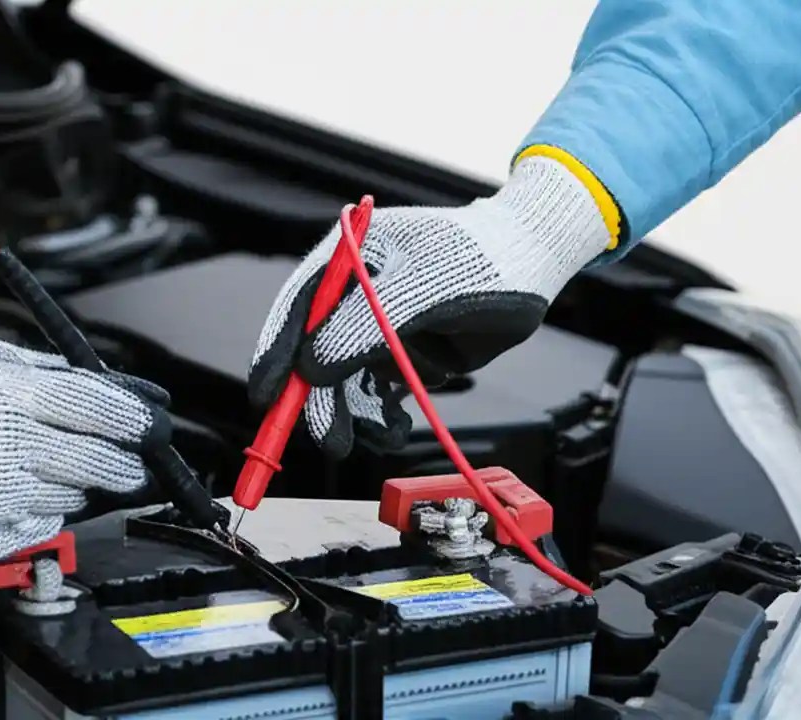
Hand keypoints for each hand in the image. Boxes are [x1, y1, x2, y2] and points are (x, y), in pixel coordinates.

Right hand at [0, 337, 168, 564]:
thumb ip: (33, 366)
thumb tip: (91, 378)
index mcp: (4, 395)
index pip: (96, 407)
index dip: (133, 419)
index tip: (153, 425)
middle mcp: (7, 446)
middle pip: (98, 461)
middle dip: (123, 464)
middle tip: (130, 464)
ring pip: (69, 496)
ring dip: (69, 485)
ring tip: (30, 470)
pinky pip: (36, 526)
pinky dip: (33, 512)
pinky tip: (4, 495)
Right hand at [249, 156, 611, 458]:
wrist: (534, 264)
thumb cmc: (486, 258)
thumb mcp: (424, 290)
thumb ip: (364, 328)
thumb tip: (312, 367)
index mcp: (349, 257)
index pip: (298, 305)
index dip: (276, 351)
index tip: (265, 395)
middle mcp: (355, 291)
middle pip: (317, 351)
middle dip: (322, 399)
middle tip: (331, 441)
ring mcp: (376, 324)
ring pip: (346, 380)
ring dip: (360, 412)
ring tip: (389, 433)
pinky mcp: (398, 351)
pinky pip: (376, 392)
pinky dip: (383, 415)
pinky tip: (398, 426)